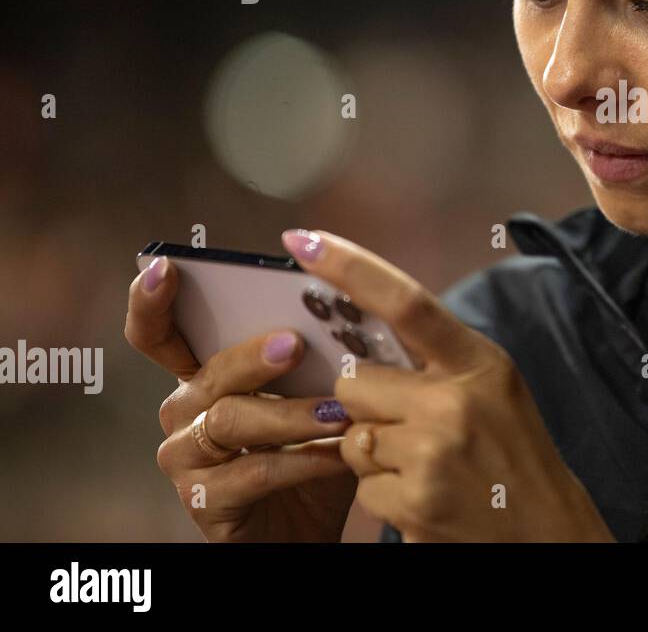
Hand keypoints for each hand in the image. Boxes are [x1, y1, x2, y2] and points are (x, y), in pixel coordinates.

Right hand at [126, 257, 358, 541]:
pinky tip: (339, 453)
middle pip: (208, 374)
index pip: (159, 333)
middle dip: (251, 356)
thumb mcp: (319, 394)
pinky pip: (253, 473)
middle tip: (295, 344)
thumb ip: (319, 355)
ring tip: (340, 411)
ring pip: (231, 422)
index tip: (167, 267)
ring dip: (291, 414)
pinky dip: (302, 461)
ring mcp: (186, 459)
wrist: (310, 528)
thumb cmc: (314, 448)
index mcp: (203, 375)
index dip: (152, 300)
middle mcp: (183, 411)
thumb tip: (346, 303)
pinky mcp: (204, 503)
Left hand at [281, 228, 615, 542]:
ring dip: (374, 452)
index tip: (303, 239)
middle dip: (366, 404)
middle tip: (410, 424)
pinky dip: (383, 493)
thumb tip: (359, 330)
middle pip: (352, 382)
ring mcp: (432, 455)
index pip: (406, 303)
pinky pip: (360, 485)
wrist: (544, 530)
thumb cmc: (513, 451)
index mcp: (479, 362)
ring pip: (350, 436)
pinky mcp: (412, 502)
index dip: (351, 268)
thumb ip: (438, 357)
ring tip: (423, 464)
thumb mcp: (494, 386)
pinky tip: (422, 496)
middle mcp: (454, 403)